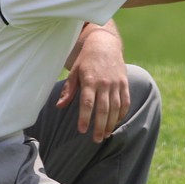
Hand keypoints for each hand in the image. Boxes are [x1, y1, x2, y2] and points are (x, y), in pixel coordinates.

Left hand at [58, 24, 129, 141]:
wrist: (105, 44)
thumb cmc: (86, 60)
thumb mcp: (75, 72)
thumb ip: (68, 90)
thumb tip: (59, 106)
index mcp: (89, 80)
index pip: (87, 103)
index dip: (85, 118)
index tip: (82, 130)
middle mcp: (104, 83)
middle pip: (103, 108)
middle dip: (99, 126)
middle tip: (96, 139)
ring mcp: (116, 83)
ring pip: (115, 107)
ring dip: (111, 123)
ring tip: (105, 135)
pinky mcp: (124, 83)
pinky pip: (125, 101)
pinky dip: (122, 113)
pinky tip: (116, 123)